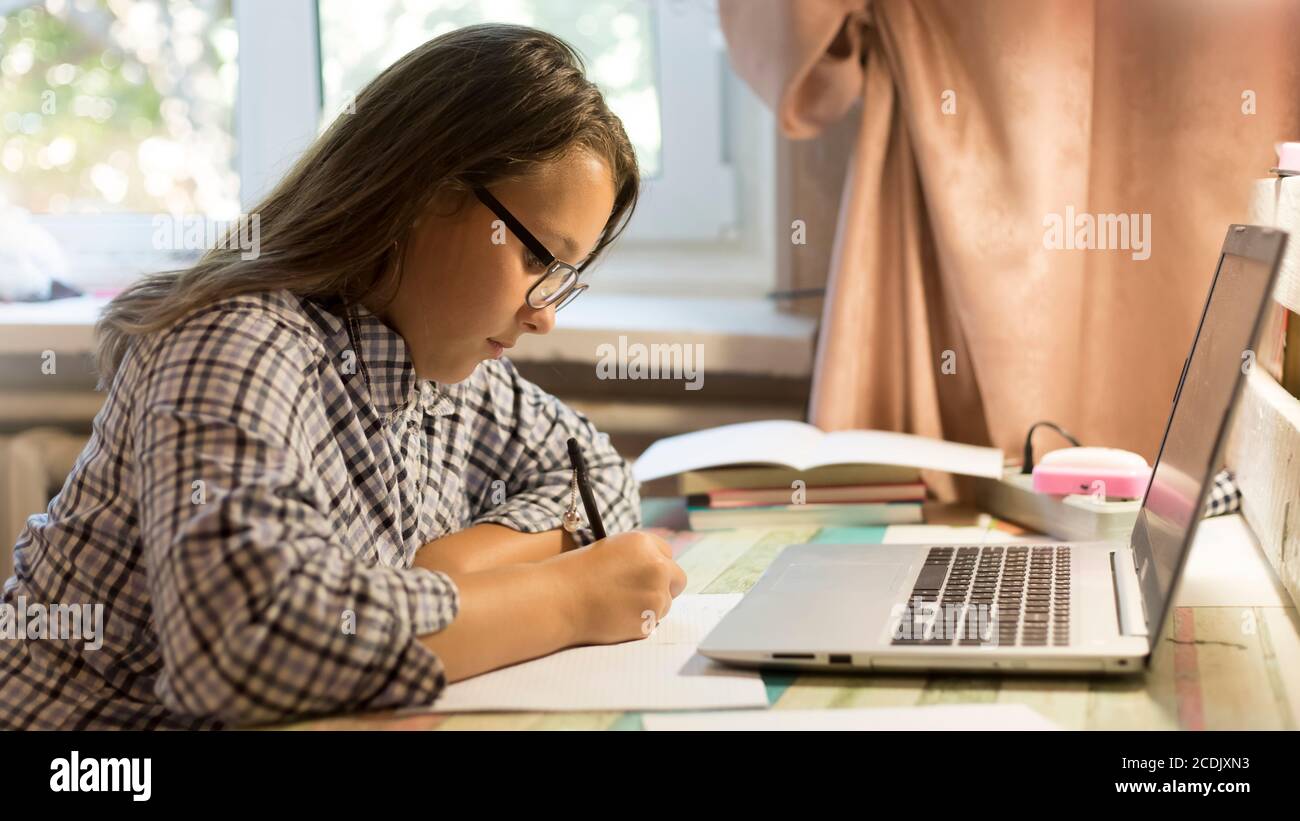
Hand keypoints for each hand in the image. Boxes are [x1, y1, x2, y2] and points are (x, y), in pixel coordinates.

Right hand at [545, 530, 686, 645]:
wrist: (558, 599)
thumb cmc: (574, 574)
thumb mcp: (609, 550)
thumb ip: (636, 557)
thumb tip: (656, 570)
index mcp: (643, 543)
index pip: (667, 553)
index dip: (656, 564)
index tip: (645, 573)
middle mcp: (656, 566)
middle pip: (677, 579)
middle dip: (664, 586)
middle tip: (642, 593)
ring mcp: (656, 595)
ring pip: (665, 603)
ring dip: (650, 606)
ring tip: (618, 604)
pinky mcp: (650, 620)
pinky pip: (652, 622)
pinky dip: (639, 622)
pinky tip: (616, 616)